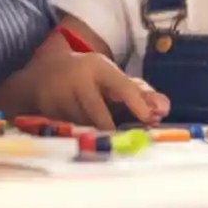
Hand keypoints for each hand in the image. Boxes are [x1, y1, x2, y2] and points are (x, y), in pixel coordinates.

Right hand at [28, 51, 169, 129]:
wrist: (42, 71)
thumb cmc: (87, 77)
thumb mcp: (110, 77)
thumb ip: (138, 93)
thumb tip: (164, 109)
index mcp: (97, 66)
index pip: (121, 85)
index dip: (137, 103)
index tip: (150, 119)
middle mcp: (76, 77)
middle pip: (98, 114)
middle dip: (111, 129)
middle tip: (122, 141)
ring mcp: (58, 94)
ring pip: (83, 125)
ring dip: (93, 132)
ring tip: (95, 129)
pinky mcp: (45, 109)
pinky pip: (68, 130)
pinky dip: (77, 133)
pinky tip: (78, 128)